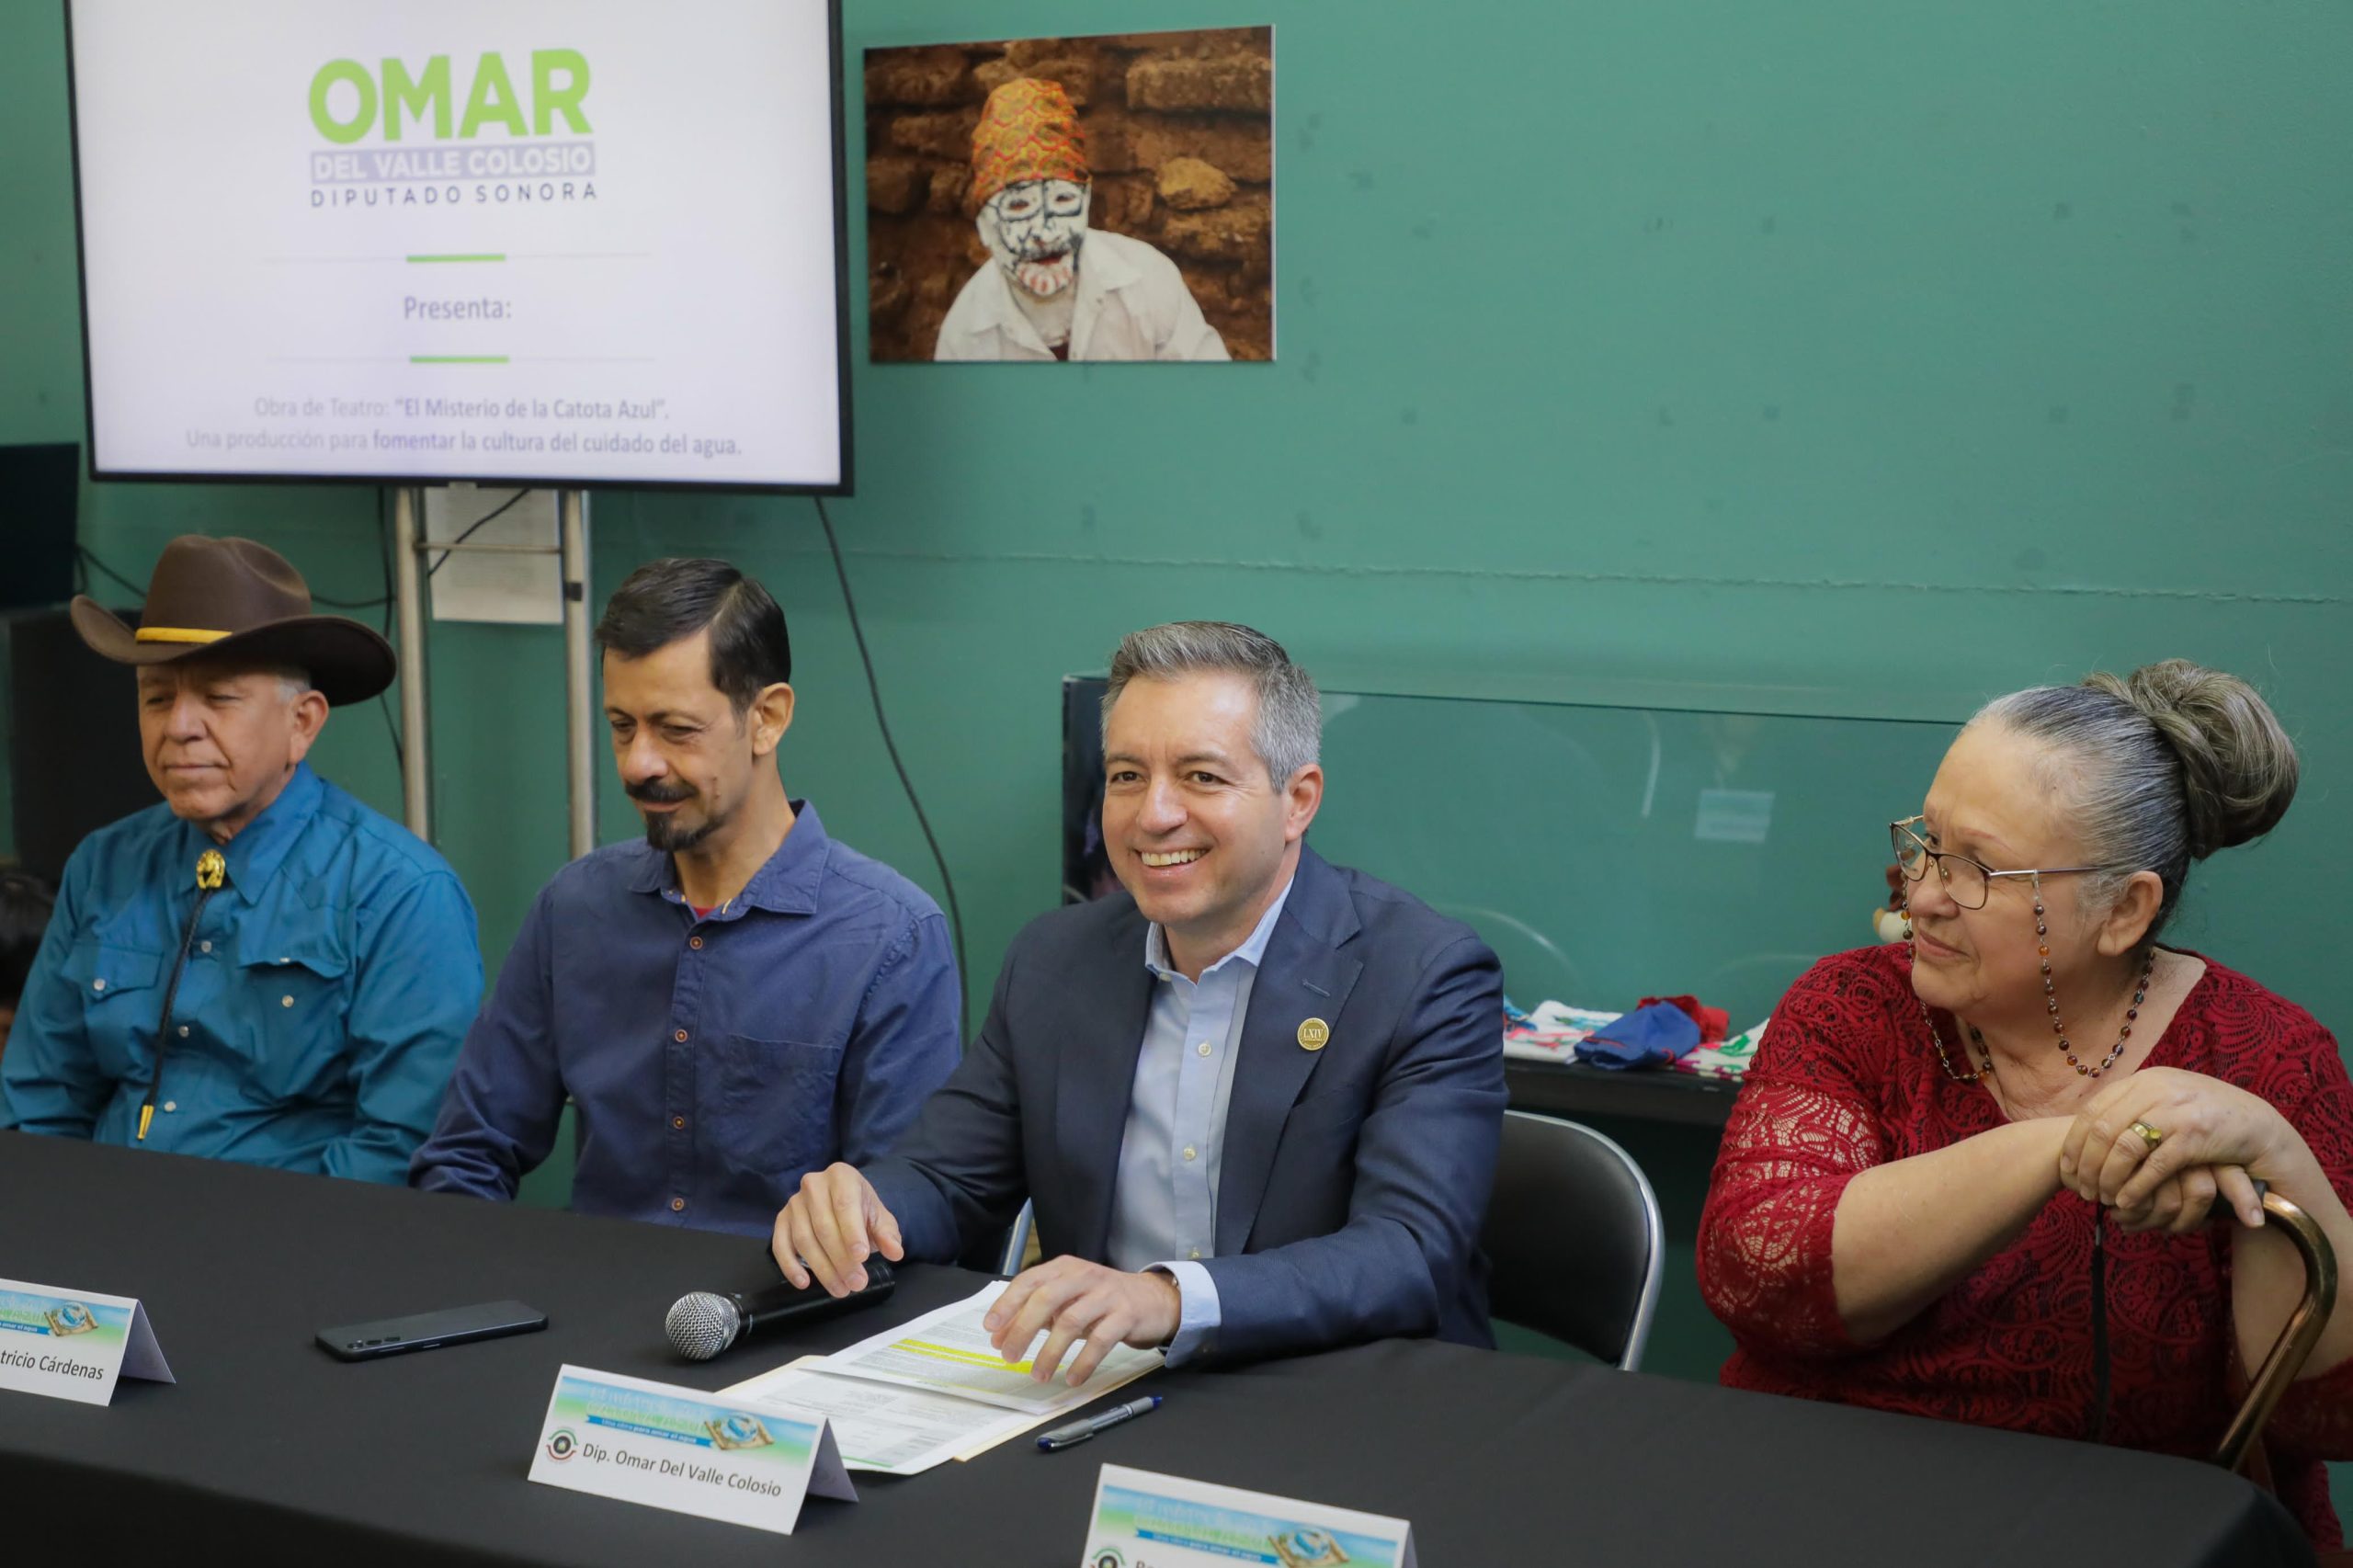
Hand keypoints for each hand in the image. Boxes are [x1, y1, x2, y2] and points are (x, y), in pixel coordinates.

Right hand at [770, 1162, 903, 1296]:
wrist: (842, 1202)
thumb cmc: (862, 1210)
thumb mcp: (880, 1219)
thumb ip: (888, 1235)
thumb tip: (895, 1252)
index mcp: (841, 1176)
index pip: (845, 1205)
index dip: (852, 1233)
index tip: (861, 1257)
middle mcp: (814, 1185)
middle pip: (824, 1227)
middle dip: (841, 1260)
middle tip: (857, 1283)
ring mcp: (794, 1202)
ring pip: (804, 1240)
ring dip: (822, 1269)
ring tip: (841, 1289)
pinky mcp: (781, 1220)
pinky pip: (780, 1245)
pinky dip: (790, 1266)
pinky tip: (804, 1283)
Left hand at [983, 1256, 1181, 1385]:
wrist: (1154, 1298)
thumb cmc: (1103, 1299)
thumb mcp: (1068, 1300)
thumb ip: (1035, 1314)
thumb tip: (1000, 1337)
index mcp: (1064, 1268)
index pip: (1029, 1281)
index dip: (1007, 1304)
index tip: (991, 1328)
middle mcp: (1083, 1276)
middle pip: (1046, 1299)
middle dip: (1023, 1329)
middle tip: (1009, 1356)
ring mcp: (1106, 1295)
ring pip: (1071, 1321)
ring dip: (1050, 1352)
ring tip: (1039, 1375)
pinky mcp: (1126, 1315)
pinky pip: (1101, 1341)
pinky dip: (1084, 1362)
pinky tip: (1073, 1378)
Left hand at [2059, 1068, 2291, 1224]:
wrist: (2256, 1123)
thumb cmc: (2203, 1115)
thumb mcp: (2165, 1098)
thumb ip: (2131, 1105)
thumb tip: (2087, 1124)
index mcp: (2143, 1081)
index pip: (2093, 1111)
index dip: (2074, 1142)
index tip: (2066, 1168)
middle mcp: (2155, 1091)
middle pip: (2102, 1130)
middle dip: (2087, 1165)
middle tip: (2081, 1190)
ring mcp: (2175, 1112)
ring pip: (2124, 1148)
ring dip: (2107, 1178)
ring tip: (2101, 1198)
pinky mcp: (2195, 1137)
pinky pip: (2154, 1166)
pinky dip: (2136, 1186)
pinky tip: (2126, 1201)